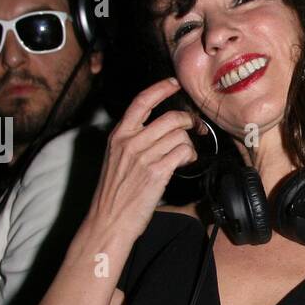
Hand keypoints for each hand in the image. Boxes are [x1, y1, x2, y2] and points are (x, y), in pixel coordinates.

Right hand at [87, 77, 208, 240]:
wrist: (109, 220)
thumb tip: (159, 130)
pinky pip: (183, 152)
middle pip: (170, 118)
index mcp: (118, 135)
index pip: (141, 101)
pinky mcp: (156, 172)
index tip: (174, 84)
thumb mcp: (115, 158)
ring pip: (180, 136)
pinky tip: (184, 163)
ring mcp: (143, 156)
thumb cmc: (114, 193)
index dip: (161, 88)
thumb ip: (133, 141)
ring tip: (184, 155)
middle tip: (196, 128)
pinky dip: (188, 156)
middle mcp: (130, 142)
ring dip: (188, 144)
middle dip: (188, 121)